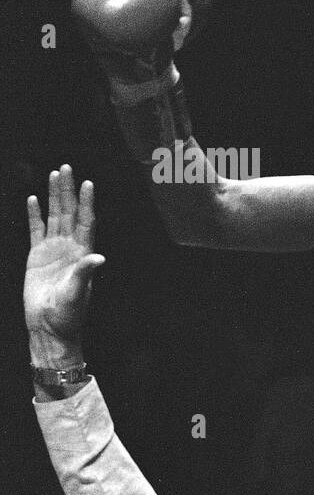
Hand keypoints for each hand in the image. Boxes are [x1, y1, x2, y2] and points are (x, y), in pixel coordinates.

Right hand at [26, 165, 103, 362]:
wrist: (48, 326)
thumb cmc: (68, 313)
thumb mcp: (78, 293)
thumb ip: (85, 273)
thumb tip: (98, 257)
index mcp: (82, 253)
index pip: (85, 221)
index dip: (87, 202)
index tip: (87, 183)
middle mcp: (70, 247)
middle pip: (69, 212)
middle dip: (68, 190)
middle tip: (66, 167)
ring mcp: (53, 250)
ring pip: (54, 216)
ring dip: (53, 196)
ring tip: (53, 175)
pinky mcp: (36, 256)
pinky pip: (36, 230)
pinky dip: (35, 214)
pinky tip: (33, 199)